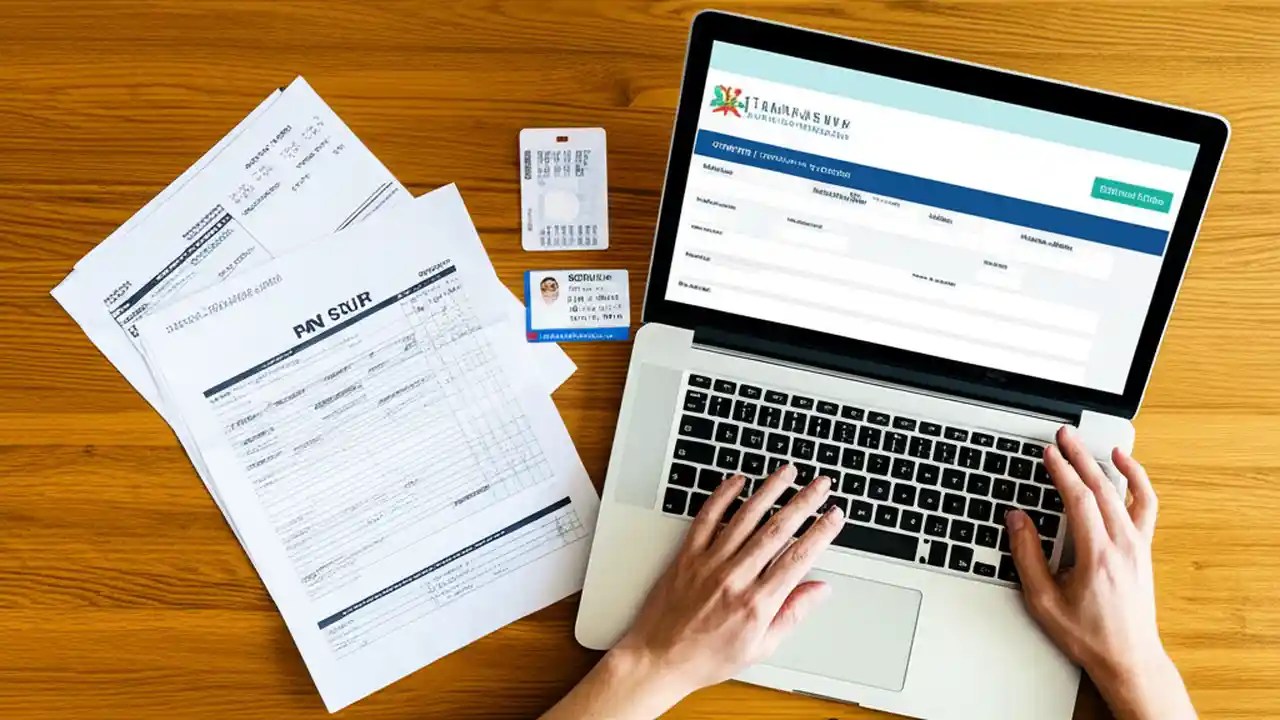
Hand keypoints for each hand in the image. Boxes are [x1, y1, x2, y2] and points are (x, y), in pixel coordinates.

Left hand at [542, 465, 843, 719]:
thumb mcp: (760, 647)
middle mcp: (735, 577)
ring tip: (787, 472)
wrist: (659, 659)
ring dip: (769, 490)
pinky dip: (722, 496)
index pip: (798, 558)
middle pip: (777, 530)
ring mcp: (709, 563)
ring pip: (745, 517)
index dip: (820, 533)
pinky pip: (707, 518)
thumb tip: (820, 590)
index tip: (834, 515)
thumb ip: (792, 614)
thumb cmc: (707, 658)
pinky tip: (737, 481)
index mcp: (757, 603)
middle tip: (820, 485)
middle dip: (803, 502)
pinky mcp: (687, 555)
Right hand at [1006, 426, 1193, 719]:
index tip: (1048, 453)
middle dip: (1079, 457)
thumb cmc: (1087, 634)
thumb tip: (1017, 519)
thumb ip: (1028, 555)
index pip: (1079, 499)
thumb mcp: (1043, 599)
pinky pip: (1146, 505)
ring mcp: (1138, 545)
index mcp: (1097, 556)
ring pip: (1124, 492)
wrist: (1127, 657)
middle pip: (1102, 488)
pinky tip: (1127, 465)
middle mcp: (1123, 545)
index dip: (1062, 472)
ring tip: (1088, 443)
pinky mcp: (1144, 549)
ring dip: (1104, 463)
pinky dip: (1139, 480)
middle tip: (1062, 436)